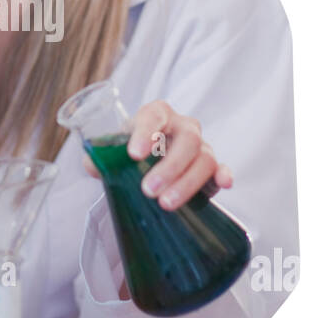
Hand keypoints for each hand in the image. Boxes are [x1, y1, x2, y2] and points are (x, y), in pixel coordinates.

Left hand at [82, 99, 232, 209]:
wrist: (148, 160)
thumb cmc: (130, 151)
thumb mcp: (113, 150)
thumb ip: (101, 156)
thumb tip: (93, 164)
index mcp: (157, 114)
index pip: (154, 116)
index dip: (146, 132)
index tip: (134, 154)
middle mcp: (182, 126)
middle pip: (187, 140)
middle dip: (169, 167)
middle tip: (148, 190)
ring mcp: (200, 146)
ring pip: (204, 158)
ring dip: (187, 181)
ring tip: (166, 203)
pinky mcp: (211, 167)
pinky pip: (221, 167)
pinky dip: (223, 175)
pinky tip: (222, 185)